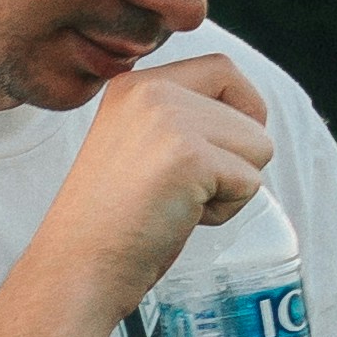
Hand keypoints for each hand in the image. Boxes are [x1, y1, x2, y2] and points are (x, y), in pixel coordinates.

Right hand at [46, 49, 272, 308]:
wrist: (77, 267)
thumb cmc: (111, 223)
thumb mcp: (139, 146)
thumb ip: (182, 120)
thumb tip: (250, 118)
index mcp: (134, 85)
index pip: (223, 70)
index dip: (240, 109)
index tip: (217, 151)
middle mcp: (151, 91)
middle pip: (250, 111)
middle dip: (238, 157)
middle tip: (188, 188)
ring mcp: (169, 120)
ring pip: (259, 145)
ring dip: (231, 185)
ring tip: (179, 204)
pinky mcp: (189, 157)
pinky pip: (251, 181)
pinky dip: (225, 210)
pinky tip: (180, 218)